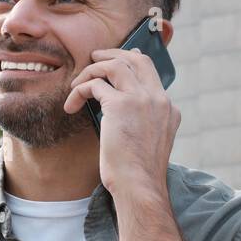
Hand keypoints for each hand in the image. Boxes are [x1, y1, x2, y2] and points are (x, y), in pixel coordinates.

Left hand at [63, 47, 179, 200]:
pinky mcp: (121, 105)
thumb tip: (117, 116)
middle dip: (113, 54)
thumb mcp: (147, 145)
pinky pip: (95, 84)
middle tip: (94, 58)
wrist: (139, 186)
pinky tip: (71, 104)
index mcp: (169, 110)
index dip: (132, 62)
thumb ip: (141, 125)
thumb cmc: (137, 175)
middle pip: (137, 59)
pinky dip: (80, 90)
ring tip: (76, 83)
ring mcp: (142, 99)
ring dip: (92, 70)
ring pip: (115, 65)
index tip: (116, 62)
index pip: (151, 74)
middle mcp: (159, 99)